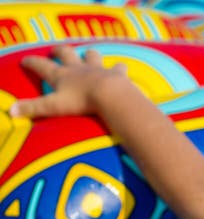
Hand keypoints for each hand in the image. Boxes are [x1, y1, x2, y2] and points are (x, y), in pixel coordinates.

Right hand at [11, 45, 128, 118]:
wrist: (110, 95)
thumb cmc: (81, 101)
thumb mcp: (53, 106)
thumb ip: (33, 108)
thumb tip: (11, 111)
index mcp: (62, 75)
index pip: (42, 66)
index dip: (32, 62)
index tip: (25, 60)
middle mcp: (79, 68)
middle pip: (66, 53)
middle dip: (59, 51)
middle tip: (55, 50)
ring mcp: (99, 69)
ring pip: (92, 55)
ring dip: (89, 54)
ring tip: (88, 55)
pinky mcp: (116, 74)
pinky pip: (118, 67)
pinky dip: (119, 68)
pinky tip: (120, 68)